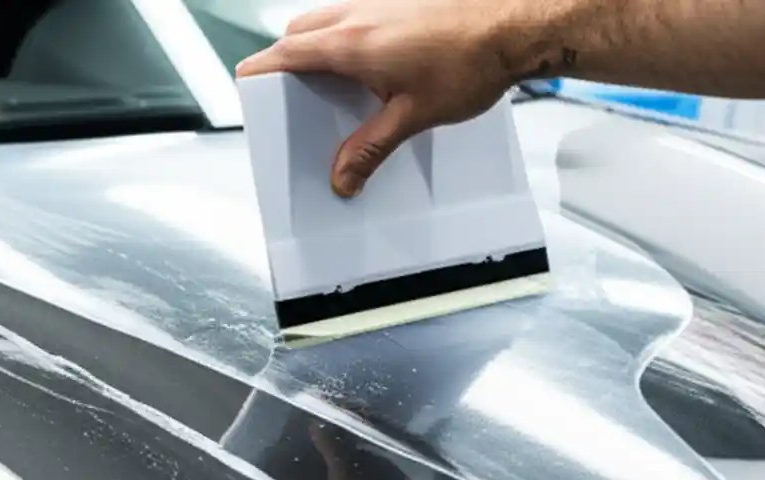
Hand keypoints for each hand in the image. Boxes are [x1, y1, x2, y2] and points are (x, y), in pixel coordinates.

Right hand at [236, 0, 521, 197]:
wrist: (515, 21)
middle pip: (297, 35)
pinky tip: (372, 66)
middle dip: (288, 65)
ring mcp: (376, 2)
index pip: (281, 55)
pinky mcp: (397, 0)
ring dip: (318, 48)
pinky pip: (354, 15)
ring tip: (335, 87)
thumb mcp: (414, 117)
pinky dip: (347, 38)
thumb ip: (370, 148)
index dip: (259, 76)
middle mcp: (355, 15)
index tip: (250, 92)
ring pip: (324, 21)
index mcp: (348, 44)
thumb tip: (342, 178)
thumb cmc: (470, 60)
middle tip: (297, 101)